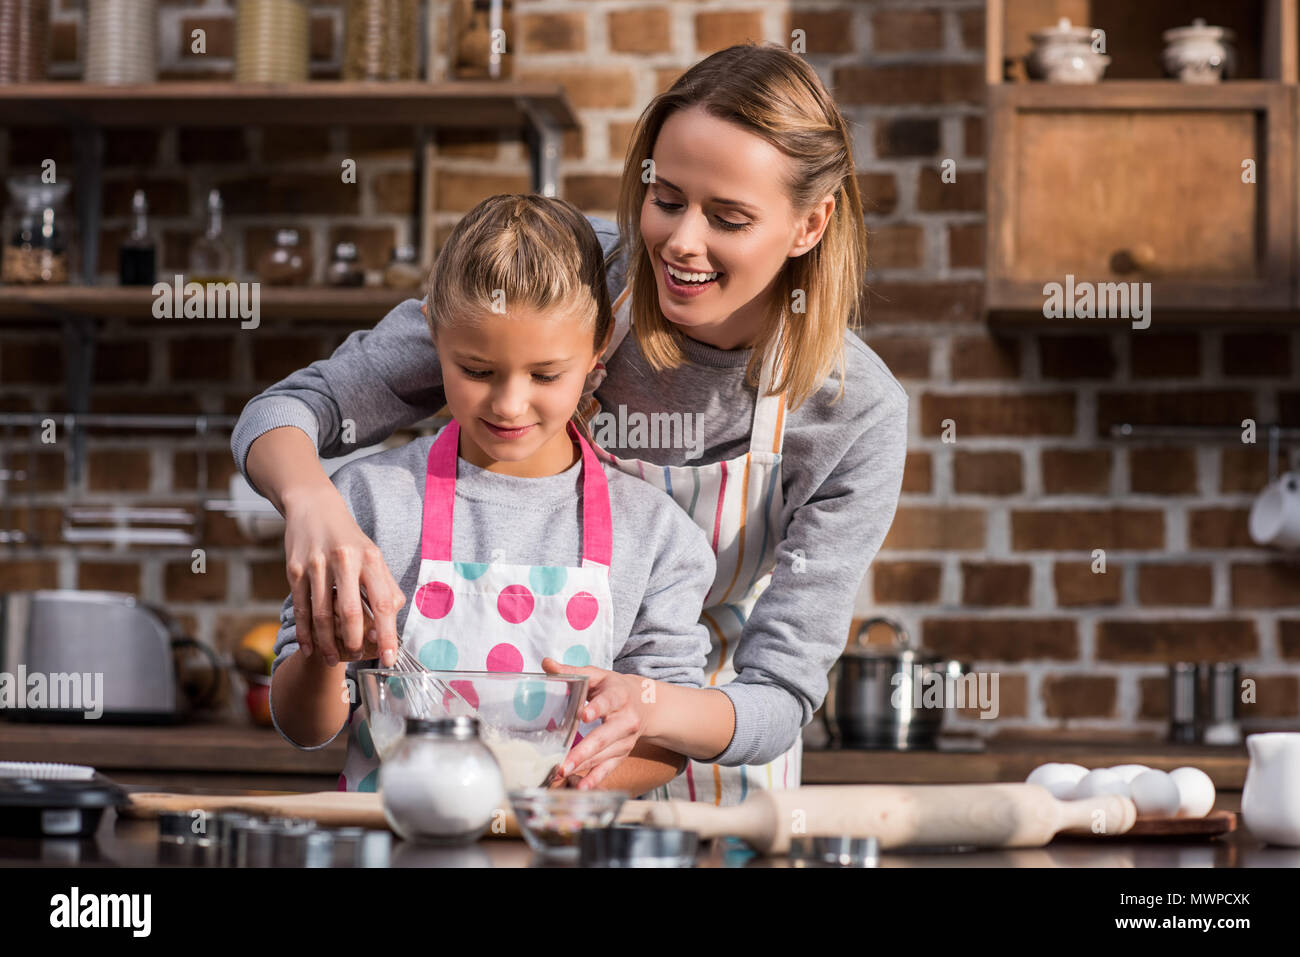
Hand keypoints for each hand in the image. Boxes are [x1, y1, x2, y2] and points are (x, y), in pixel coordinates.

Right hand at [282, 483, 402, 668]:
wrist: (313, 507)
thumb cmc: (349, 538)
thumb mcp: (373, 555)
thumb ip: (385, 586)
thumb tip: (392, 618)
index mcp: (370, 558)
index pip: (382, 603)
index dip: (387, 634)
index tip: (389, 658)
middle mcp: (344, 560)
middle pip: (350, 612)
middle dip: (354, 642)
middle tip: (356, 658)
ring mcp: (317, 566)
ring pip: (322, 614)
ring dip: (328, 643)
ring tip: (334, 659)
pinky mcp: (295, 570)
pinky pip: (300, 608)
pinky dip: (305, 632)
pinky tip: (310, 648)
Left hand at [541, 657, 650, 789]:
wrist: (646, 704)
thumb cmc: (614, 688)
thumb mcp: (598, 675)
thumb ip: (572, 671)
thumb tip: (546, 664)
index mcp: (618, 696)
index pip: (607, 702)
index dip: (596, 708)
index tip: (583, 715)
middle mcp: (625, 720)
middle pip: (604, 737)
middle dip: (584, 751)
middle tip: (564, 763)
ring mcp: (626, 740)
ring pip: (605, 756)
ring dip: (583, 767)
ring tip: (562, 773)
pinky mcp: (623, 754)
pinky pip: (609, 768)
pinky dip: (595, 779)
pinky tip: (581, 788)